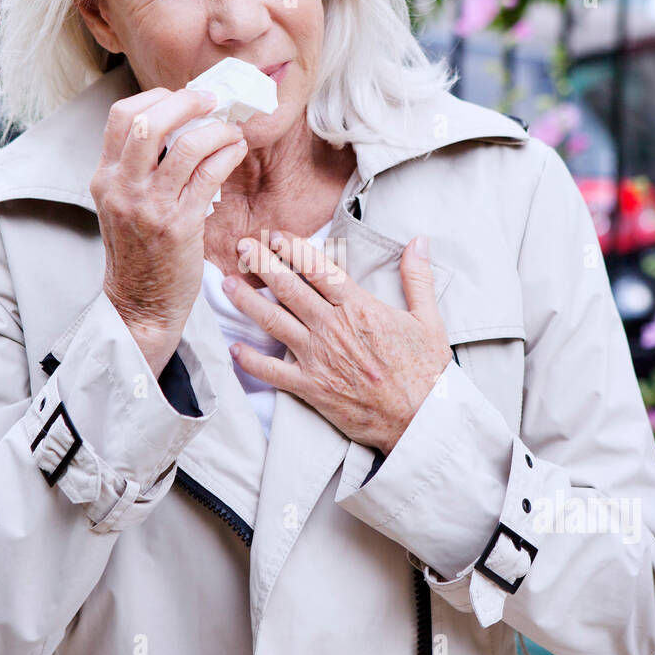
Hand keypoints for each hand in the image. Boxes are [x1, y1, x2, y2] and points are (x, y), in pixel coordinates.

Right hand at [90, 84, 248, 372]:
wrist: (140, 305)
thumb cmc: (139, 254)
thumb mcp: (122, 205)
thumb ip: (138, 169)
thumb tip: (177, 128)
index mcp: (104, 178)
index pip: (121, 116)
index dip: (156, 97)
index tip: (183, 98)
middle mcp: (122, 188)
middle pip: (149, 121)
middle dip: (185, 102)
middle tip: (210, 100)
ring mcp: (149, 207)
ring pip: (185, 146)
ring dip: (215, 130)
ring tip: (231, 131)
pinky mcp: (178, 225)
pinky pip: (208, 175)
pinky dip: (227, 155)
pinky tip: (235, 151)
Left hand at [223, 230, 452, 453]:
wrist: (420, 420)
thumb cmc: (426, 371)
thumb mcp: (428, 319)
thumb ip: (418, 277)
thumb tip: (419, 241)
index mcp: (358, 308)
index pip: (318, 269)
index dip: (293, 249)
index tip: (275, 235)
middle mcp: (332, 329)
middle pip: (288, 288)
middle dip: (262, 263)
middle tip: (241, 246)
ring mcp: (318, 358)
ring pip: (273, 322)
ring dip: (247, 302)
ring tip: (227, 283)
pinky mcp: (311, 388)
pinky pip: (272, 372)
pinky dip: (251, 361)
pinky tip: (234, 349)